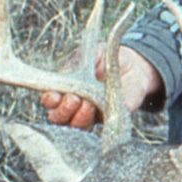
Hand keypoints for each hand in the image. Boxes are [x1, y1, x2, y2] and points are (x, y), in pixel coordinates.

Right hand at [42, 46, 162, 128]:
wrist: (133, 65)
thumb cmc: (106, 60)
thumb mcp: (89, 56)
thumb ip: (76, 64)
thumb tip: (64, 75)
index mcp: (65, 89)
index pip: (50, 101)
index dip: (49, 100)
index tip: (54, 95)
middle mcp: (74, 106)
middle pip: (58, 118)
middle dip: (63, 110)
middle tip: (73, 99)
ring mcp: (91, 115)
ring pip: (77, 125)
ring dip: (79, 116)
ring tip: (87, 103)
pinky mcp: (109, 119)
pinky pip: (100, 126)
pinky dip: (98, 119)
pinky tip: (101, 109)